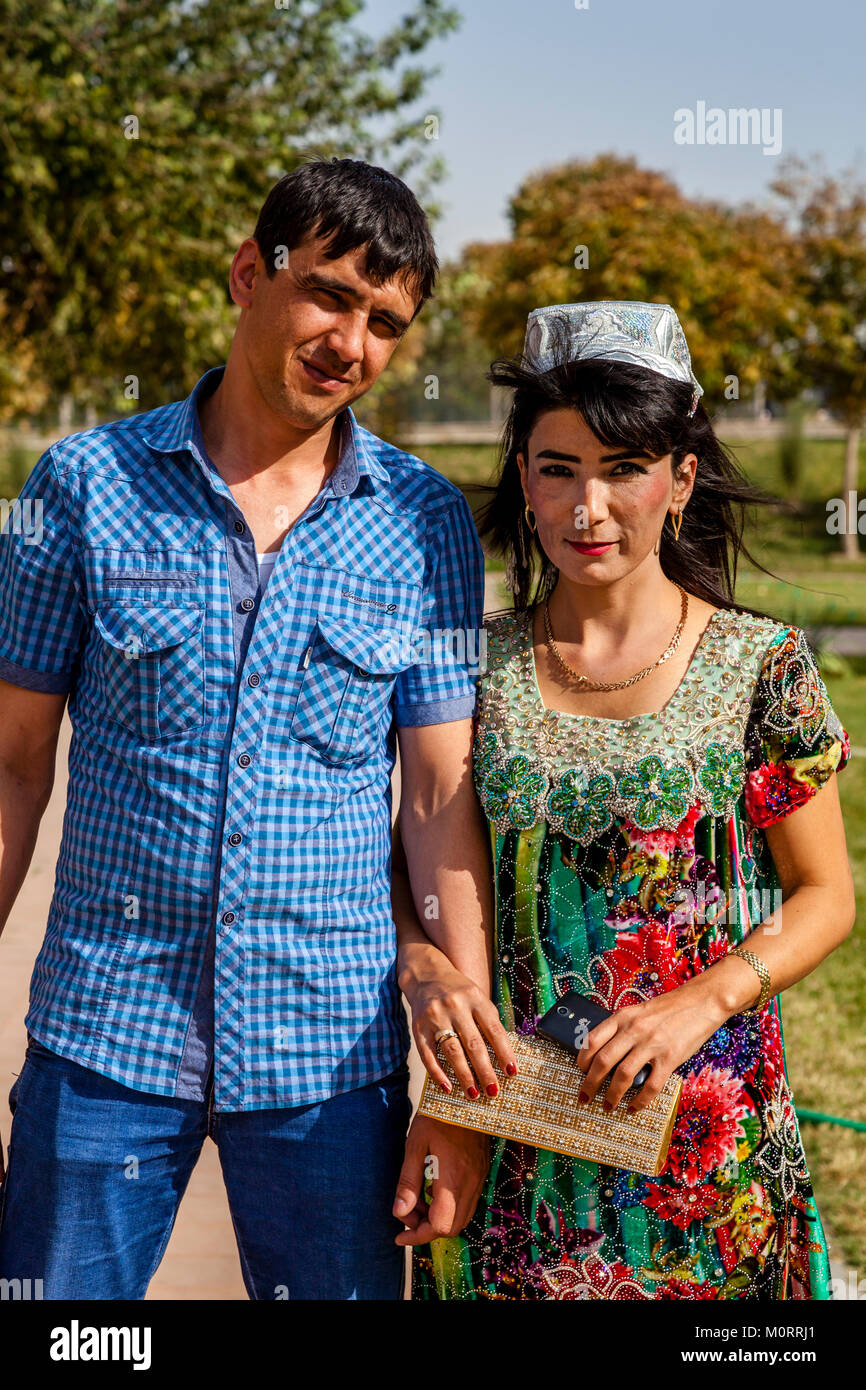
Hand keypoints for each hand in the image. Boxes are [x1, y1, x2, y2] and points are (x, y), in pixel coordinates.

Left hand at [393, 1113, 490, 1245]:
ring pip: (461, 1217)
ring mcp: (479, 1179)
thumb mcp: (415, 1145)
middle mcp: (470, 1184)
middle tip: (406, 1212)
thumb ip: (408, 1181)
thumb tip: (398, 1213)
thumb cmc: (437, 1115)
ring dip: (437, 1218)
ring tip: (416, 1198)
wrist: (466, 1094)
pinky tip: (433, 1186)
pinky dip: (448, 1206)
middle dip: (426, 1228)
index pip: (439, 1227)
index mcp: (453, 1180)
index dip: (417, 1236)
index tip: (398, 1236)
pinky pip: (467, 1202)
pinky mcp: (481, 1171)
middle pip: (452, 1228)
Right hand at [400, 947, 516, 1097]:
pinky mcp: (418, 1027)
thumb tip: (505, 1055)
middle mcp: (455, 1006)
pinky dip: (437, 1073)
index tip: (512, 1072)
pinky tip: (447, 1086)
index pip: (494, 1030)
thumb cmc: (458, 991)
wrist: (426, 975)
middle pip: (473, 1044)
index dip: (504, 1052)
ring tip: (473, 1093)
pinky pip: (428, 1054)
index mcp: (475, 998)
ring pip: (452, 1051)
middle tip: (493, 1091)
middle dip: (485, 1071)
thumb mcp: (477, 997)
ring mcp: (435, 1017)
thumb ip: (489, 1020)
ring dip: (464, 1075)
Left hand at [575, 985, 728, 1112]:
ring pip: (622, 1076)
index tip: (580, 1071)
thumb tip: (607, 1053)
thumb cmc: (670, 1008)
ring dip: (612, 1095)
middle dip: (589, 1083)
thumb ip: (623, 1028)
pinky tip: (634, 1107)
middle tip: (584, 1096)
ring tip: (607, 1105)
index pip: (593, 1039)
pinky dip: (640, 1101)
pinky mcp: (669, 1058)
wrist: (701, 1001)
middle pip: (603, 1061)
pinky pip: (650, 1086)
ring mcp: (651, 1044)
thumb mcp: (639, 1011)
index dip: (582, 1059)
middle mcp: (634, 1029)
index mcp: (623, 1016)